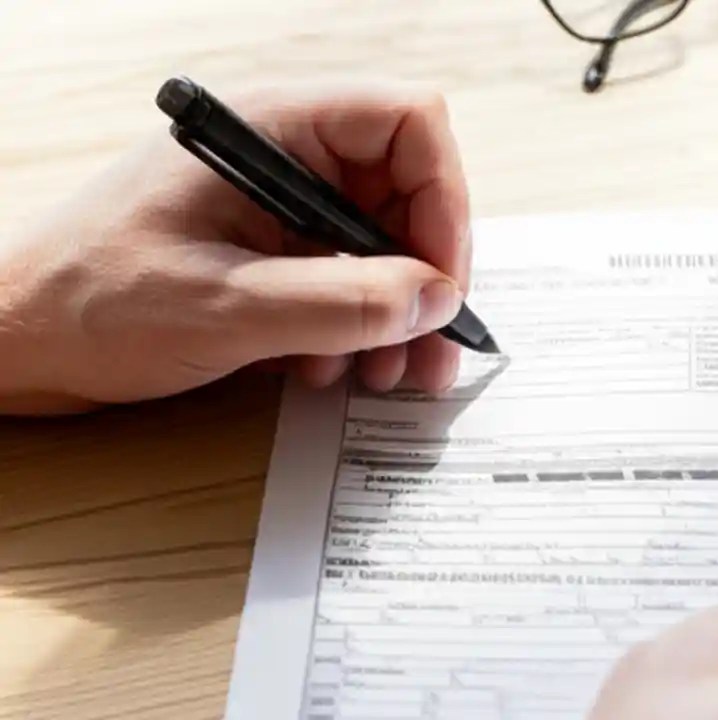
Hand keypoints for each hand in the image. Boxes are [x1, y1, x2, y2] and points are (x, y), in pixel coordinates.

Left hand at [0, 81, 469, 414]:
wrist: (17, 344)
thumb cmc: (89, 303)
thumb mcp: (225, 308)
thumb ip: (343, 304)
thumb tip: (436, 299)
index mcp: (271, 131)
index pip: (405, 124)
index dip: (442, 198)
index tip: (441, 281)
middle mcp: (285, 157)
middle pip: (407, 190)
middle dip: (424, 276)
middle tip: (430, 348)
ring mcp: (279, 206)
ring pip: (385, 243)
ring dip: (396, 313)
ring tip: (382, 373)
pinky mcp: (272, 251)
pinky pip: (349, 277)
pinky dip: (358, 326)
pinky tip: (333, 367)